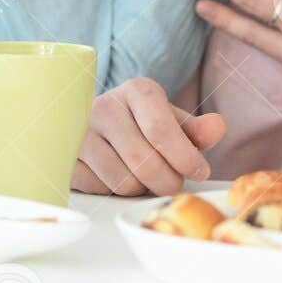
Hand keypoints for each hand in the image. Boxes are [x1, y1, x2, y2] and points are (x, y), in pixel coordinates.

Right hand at [71, 77, 226, 196]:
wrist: (95, 124)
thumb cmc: (142, 124)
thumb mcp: (172, 122)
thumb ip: (197, 130)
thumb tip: (217, 127)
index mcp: (137, 91)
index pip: (162, 130)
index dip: (185, 157)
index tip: (200, 171)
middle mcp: (104, 106)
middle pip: (143, 161)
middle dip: (167, 181)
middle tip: (174, 183)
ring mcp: (79, 132)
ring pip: (122, 180)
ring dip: (141, 188)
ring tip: (145, 176)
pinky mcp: (64, 156)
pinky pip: (99, 189)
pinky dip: (116, 191)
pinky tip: (119, 176)